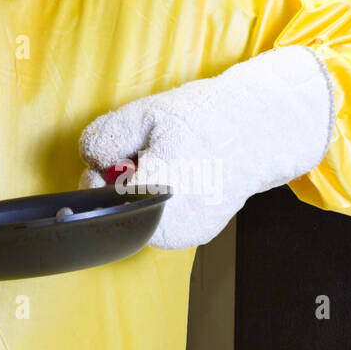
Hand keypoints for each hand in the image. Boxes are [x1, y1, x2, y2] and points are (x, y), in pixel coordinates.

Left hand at [77, 46, 334, 249]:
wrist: (258, 127)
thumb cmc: (203, 118)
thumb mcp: (142, 114)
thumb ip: (103, 138)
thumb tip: (92, 162)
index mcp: (156, 195)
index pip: (103, 201)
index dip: (98, 180)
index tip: (108, 162)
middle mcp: (172, 227)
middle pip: (119, 212)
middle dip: (120, 186)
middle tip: (143, 156)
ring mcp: (187, 235)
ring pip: (139, 217)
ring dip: (140, 193)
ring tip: (166, 164)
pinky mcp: (198, 234)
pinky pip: (160, 220)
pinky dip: (160, 200)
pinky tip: (179, 177)